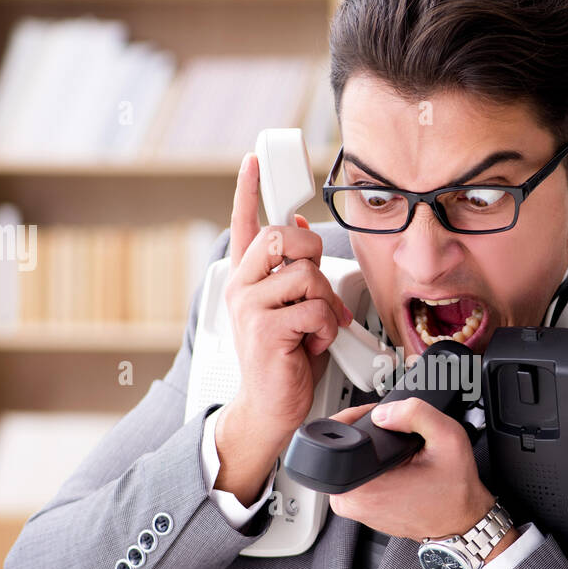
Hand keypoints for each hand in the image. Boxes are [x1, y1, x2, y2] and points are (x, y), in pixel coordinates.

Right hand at [225, 150, 352, 448]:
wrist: (273, 408)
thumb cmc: (286, 360)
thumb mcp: (292, 307)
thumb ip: (292, 270)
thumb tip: (297, 226)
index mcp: (247, 278)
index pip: (244, 224)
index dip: (248, 190)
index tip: (253, 161)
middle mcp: (242, 288)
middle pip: (282, 238)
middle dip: (312, 256)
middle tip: (315, 287)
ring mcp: (249, 308)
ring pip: (306, 275)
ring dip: (325, 304)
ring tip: (315, 328)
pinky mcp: (265, 331)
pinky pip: (313, 309)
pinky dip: (325, 328)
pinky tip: (312, 343)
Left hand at [326, 397, 494, 541]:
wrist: (459, 522)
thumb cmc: (454, 491)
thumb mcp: (448, 438)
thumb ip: (415, 413)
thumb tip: (382, 412)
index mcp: (364, 488)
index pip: (339, 432)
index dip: (360, 416)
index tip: (389, 422)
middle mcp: (350, 501)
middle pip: (342, 446)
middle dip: (368, 435)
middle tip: (400, 443)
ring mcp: (351, 508)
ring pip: (347, 460)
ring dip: (370, 452)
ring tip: (400, 459)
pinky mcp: (356, 509)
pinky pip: (354, 476)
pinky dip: (372, 467)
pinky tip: (396, 471)